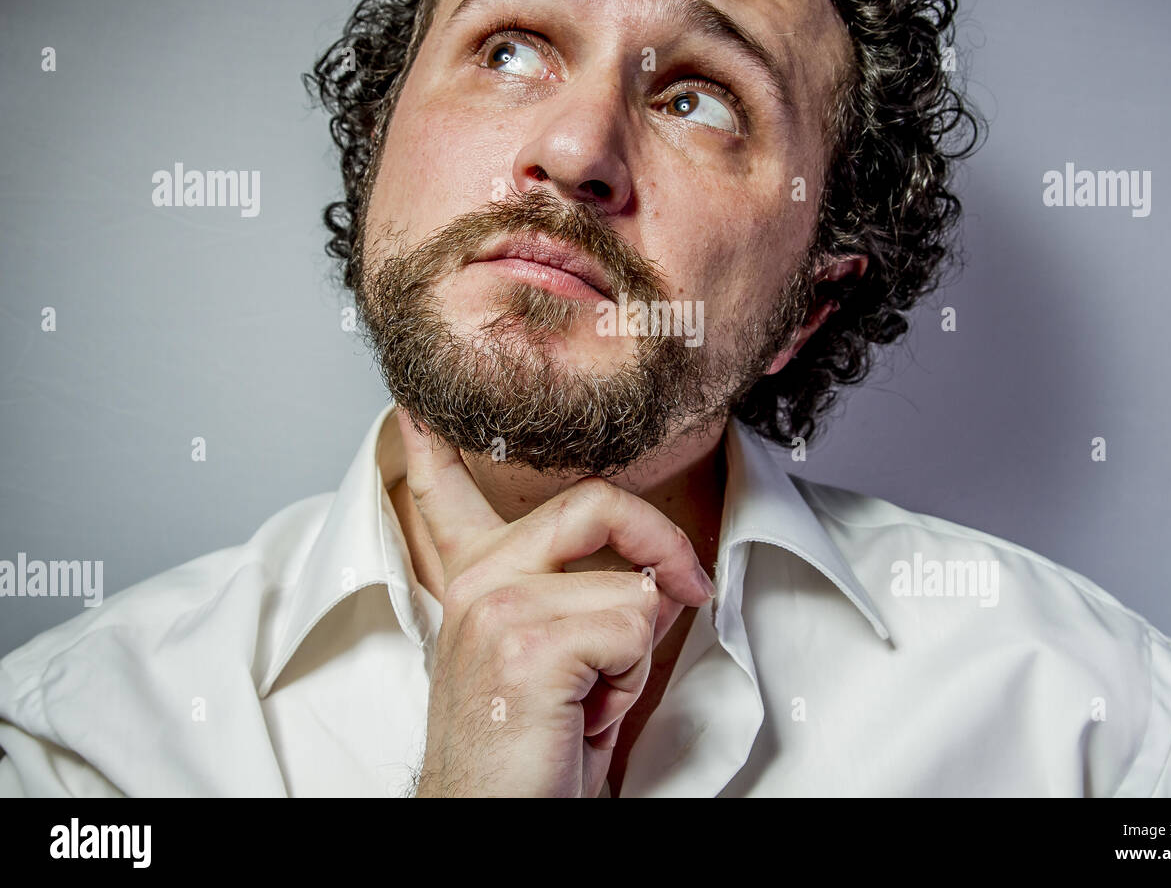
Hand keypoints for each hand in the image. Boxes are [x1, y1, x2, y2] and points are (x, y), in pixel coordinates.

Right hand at [396, 409, 714, 796]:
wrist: (491, 823)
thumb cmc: (523, 755)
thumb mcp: (550, 663)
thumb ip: (580, 603)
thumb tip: (653, 577)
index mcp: (474, 583)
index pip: (448, 497)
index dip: (435, 448)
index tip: (418, 407)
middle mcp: (478, 581)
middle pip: (594, 502)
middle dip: (662, 539)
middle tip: (691, 584)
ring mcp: (498, 604)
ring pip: (632, 588)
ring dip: (634, 655)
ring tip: (587, 699)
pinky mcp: (528, 640)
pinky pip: (633, 628)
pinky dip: (630, 680)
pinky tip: (584, 714)